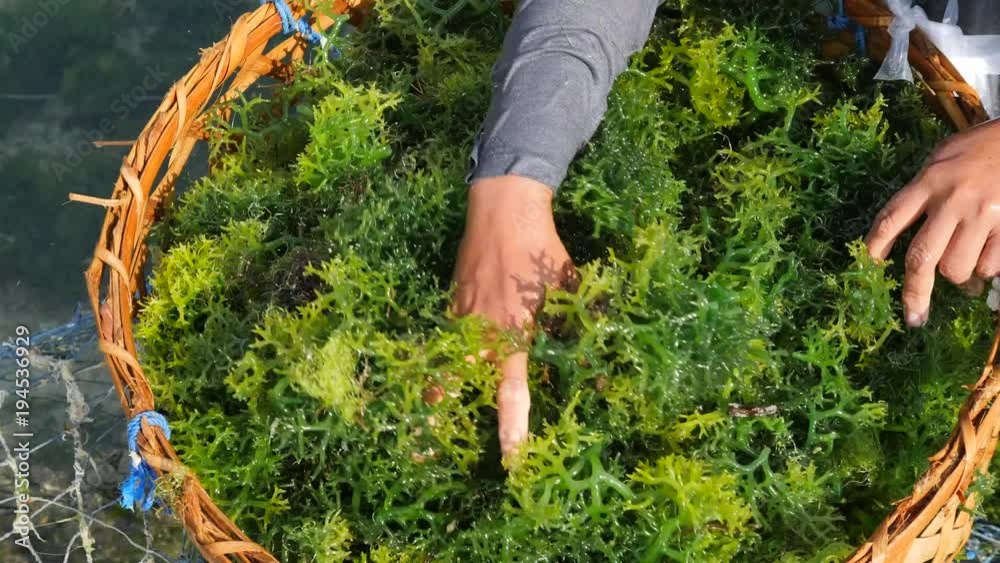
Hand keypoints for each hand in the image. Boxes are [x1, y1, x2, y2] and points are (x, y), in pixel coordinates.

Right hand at [451, 175, 575, 457]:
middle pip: (457, 386)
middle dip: (443, 422)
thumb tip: (599, 372)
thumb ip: (579, 326)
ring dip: (435, 398)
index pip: (511, 391)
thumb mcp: (568, 286)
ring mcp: (460, 316)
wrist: (502, 205)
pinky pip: (444, 342)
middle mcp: (481, 329)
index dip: (512, 427)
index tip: (511, 459)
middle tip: (430, 458)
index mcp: (513, 329)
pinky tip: (435, 381)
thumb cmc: (541, 246)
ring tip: (424, 430)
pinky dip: (440, 364)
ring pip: (443, 366)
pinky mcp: (451, 302)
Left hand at [866, 119, 999, 326]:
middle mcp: (952, 200)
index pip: (890, 220)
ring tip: (963, 268)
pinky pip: (989, 266)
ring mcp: (983, 214)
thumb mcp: (941, 159)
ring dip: (957, 276)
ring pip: (956, 269)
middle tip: (913, 318)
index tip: (867, 272)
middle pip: (921, 257)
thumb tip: (900, 236)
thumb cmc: (978, 149)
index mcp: (929, 181)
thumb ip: (922, 193)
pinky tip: (988, 254)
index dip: (873, 249)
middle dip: (914, 293)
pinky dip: (985, 269)